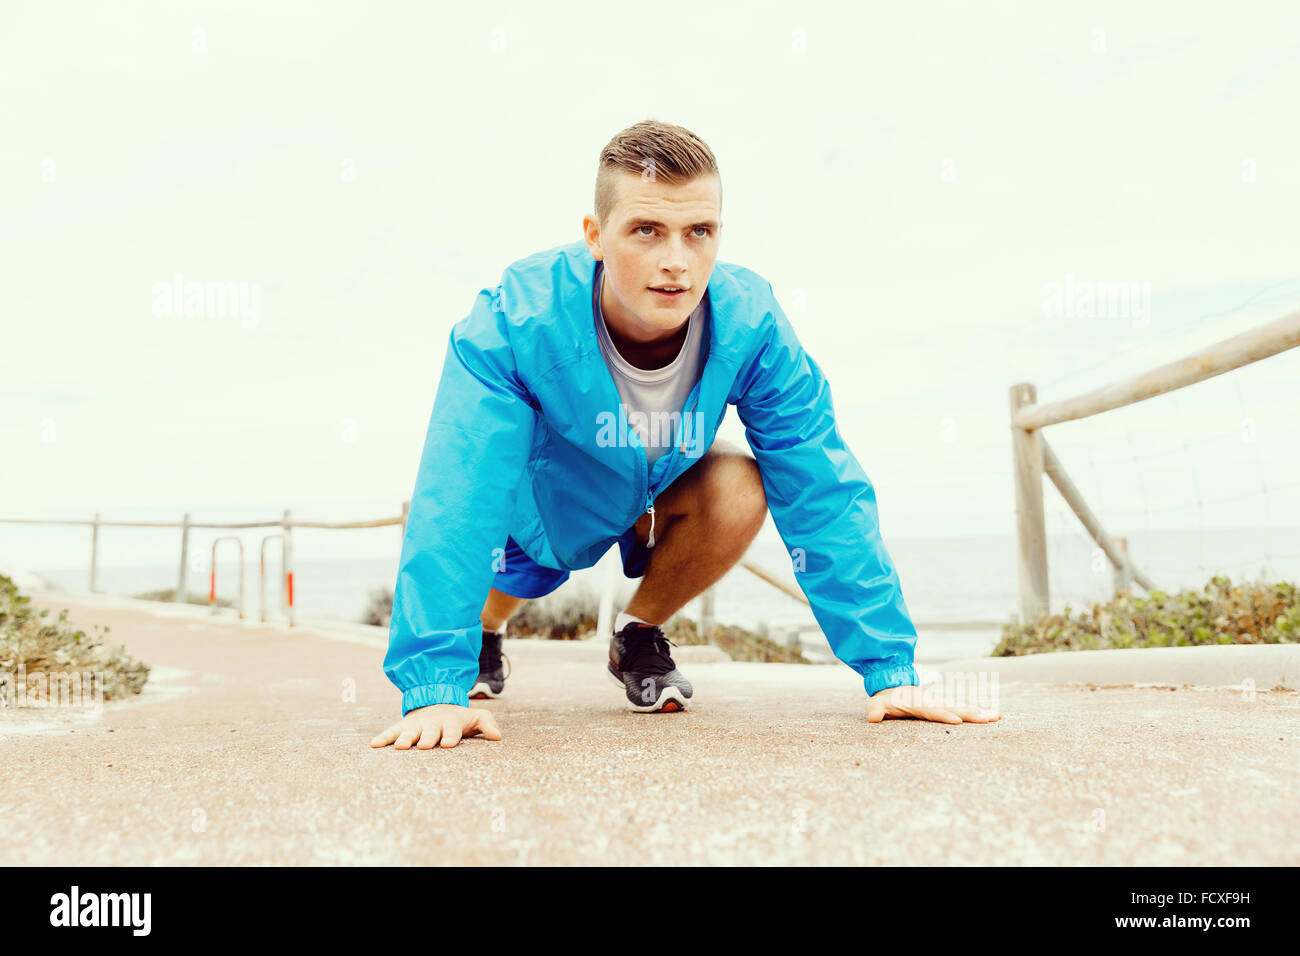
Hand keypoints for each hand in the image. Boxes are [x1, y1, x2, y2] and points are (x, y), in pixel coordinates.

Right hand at [370, 703, 502, 749]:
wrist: (435, 701)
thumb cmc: (457, 718)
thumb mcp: (474, 717)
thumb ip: (487, 724)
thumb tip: (498, 737)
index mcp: (449, 723)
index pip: (451, 731)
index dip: (450, 736)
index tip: (448, 743)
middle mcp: (431, 724)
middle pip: (429, 733)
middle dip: (427, 739)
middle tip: (423, 746)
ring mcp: (415, 726)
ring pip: (409, 733)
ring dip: (405, 739)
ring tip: (400, 747)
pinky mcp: (402, 727)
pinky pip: (390, 732)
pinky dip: (382, 738)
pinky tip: (374, 745)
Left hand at [866, 684, 1000, 724]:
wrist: (893, 683)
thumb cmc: (886, 697)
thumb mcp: (877, 703)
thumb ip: (875, 709)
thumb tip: (872, 717)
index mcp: (919, 703)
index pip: (932, 711)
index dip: (943, 715)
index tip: (957, 720)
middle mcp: (933, 702)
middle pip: (954, 708)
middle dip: (972, 713)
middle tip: (990, 718)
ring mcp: (940, 703)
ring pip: (962, 708)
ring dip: (979, 712)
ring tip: (997, 716)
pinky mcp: (944, 706)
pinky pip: (962, 710)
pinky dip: (977, 712)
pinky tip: (991, 716)